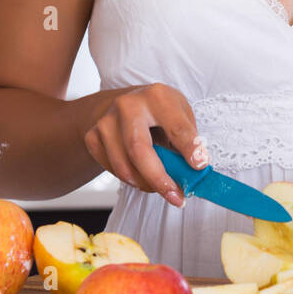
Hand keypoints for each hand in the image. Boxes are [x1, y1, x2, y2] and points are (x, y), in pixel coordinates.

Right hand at [82, 83, 205, 206]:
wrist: (127, 104)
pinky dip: (130, 180)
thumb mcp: (180, 115)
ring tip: (163, 188)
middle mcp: (128, 105)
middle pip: (139, 149)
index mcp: (157, 96)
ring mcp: (107, 121)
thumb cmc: (160, 112)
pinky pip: (112, 169)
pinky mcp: (93, 136)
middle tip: (176, 197)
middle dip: (159, 178)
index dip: (189, 148)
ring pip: (123, 165)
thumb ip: (188, 139)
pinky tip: (143, 176)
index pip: (175, 126)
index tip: (199, 166)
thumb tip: (196, 169)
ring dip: (146, 184)